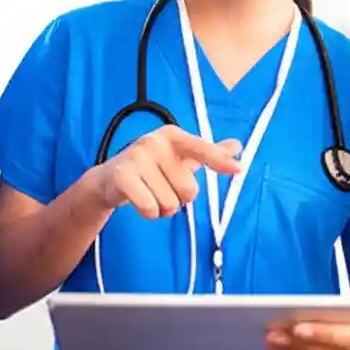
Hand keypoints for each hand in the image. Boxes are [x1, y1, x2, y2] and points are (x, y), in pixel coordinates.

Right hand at [90, 125, 241, 218]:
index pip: (202, 149)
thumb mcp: (181, 158)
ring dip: (163, 207)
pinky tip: (140, 201)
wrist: (110, 178)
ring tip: (149, 193)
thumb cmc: (153, 167)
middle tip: (161, 186)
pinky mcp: (123, 176)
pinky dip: (149, 213)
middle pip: (189, 190)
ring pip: (171, 204)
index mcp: (173, 136)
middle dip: (178, 197)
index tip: (239, 169)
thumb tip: (237, 147)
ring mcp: (137, 157)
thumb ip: (209, 153)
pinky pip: (150, 209)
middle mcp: (155, 141)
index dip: (220, 160)